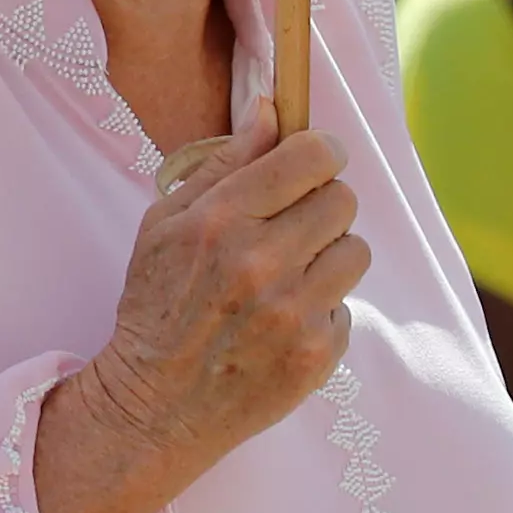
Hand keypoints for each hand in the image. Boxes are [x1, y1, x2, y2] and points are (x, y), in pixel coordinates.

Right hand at [68, 106, 367, 490]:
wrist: (155, 404)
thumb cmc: (156, 305)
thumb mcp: (165, 223)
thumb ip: (223, 163)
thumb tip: (269, 108)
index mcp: (221, 219)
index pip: (311, 156)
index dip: (320, 153)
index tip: (313, 163)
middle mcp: (261, 262)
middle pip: (343, 200)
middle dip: (321, 206)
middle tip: (293, 228)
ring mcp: (294, 312)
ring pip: (356, 252)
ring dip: (329, 259)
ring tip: (289, 278)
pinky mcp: (316, 354)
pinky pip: (348, 307)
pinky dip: (322, 311)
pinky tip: (282, 322)